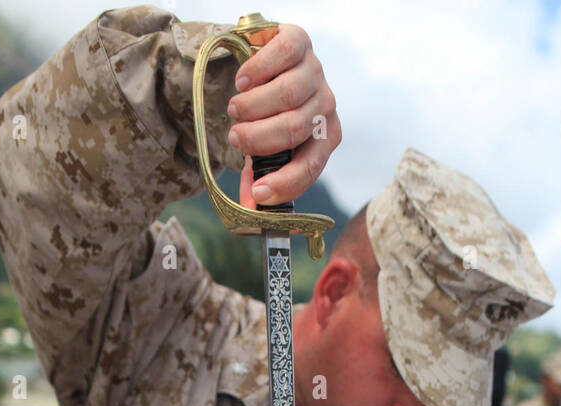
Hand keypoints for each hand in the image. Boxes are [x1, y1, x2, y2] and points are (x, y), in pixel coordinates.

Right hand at [227, 24, 340, 207]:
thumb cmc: (266, 115)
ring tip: (235, 110)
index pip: (311, 166)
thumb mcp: (263, 149)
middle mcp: (326, 105)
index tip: (258, 193)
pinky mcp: (299, 40)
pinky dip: (255, 72)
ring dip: (252, 107)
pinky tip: (242, 81)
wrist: (263, 64)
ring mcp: (315, 72)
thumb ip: (258, 177)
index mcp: (324, 138)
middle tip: (235, 137)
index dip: (284, 183)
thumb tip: (249, 210)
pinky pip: (279, 57)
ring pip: (287, 95)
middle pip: (295, 128)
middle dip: (258, 138)